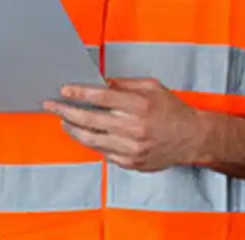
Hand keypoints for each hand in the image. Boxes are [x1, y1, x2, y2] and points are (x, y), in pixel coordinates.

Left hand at [43, 77, 208, 171]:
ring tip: (64, 120)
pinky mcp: (130, 162)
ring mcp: (131, 148)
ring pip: (91, 140)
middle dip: (66, 111)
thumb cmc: (173, 111)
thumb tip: (103, 83)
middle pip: (89, 120)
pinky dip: (91, 143)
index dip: (79, 93)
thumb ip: (126, 85)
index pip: (100, 98)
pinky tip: (84, 134)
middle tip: (52, 105)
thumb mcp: (152, 87)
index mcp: (138, 106)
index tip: (64, 90)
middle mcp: (133, 128)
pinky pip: (103, 153)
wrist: (192, 139)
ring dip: (73, 129)